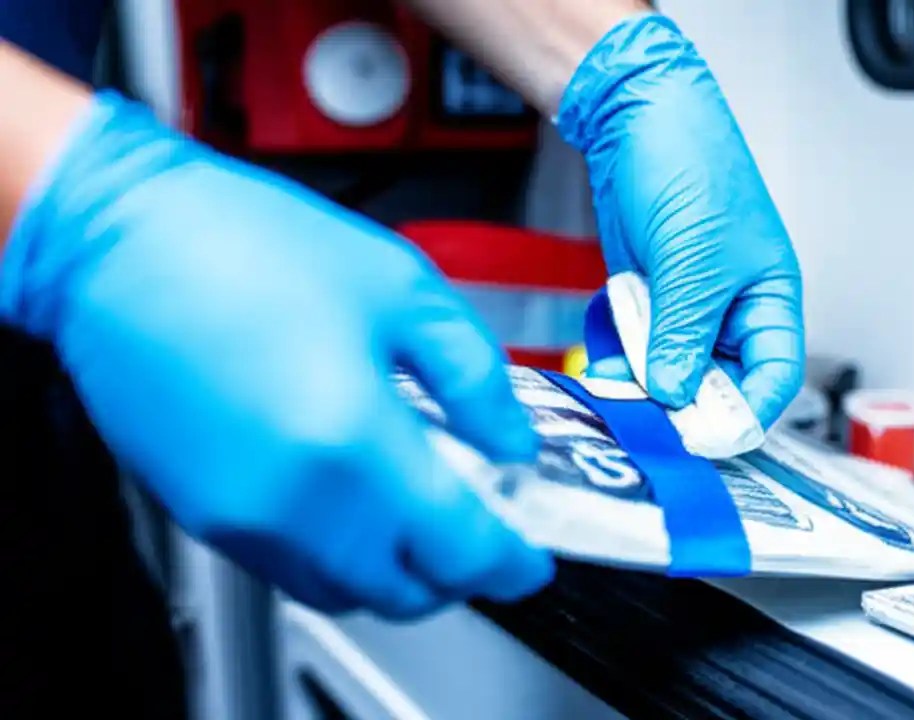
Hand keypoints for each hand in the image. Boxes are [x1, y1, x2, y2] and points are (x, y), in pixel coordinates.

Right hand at [1, 92, 552, 617]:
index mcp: (352, 440)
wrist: (116, 237)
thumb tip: (513, 444)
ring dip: (400, 568)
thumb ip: (476, 378)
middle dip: (460, 569)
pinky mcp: (205, 516)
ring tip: (420, 504)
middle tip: (484, 521)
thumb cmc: (247, 243)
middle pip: (407, 590)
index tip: (531, 556)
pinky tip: (355, 495)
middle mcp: (295, 503)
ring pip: (350, 592)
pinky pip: (295, 569)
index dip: (510, 562)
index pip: (460, 548)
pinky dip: (342, 555)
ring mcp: (242, 519)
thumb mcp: (402, 288)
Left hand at [556, 12, 804, 429]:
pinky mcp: (648, 298)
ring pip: (674, 371)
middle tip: (653, 424)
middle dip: (687, 406)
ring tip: (622, 394)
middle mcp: (732, 310)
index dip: (744, 416)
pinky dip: (622, 361)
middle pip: (720, 384)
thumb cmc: (691, 166)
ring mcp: (687, 306)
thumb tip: (673, 395)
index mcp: (769, 300)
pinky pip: (639, 347)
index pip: (775, 380)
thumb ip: (684, 334)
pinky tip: (606, 368)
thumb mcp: (694, 261)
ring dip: (648, 385)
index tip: (704, 439)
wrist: (634, 118)